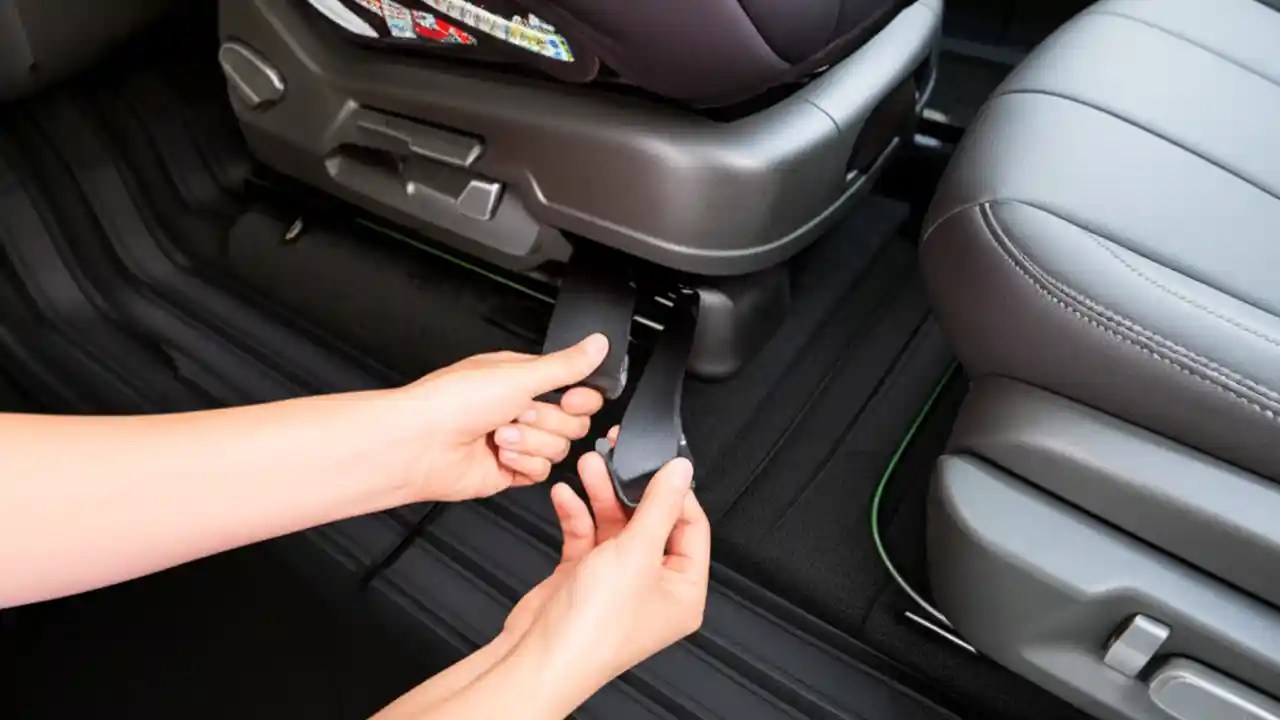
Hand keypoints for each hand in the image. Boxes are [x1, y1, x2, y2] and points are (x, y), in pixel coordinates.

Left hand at [389, 335, 609, 501]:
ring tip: (500, 434)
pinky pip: (541, 472)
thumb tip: (598, 344)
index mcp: (523, 377)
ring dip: (531, 442)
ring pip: (558, 448)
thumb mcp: (519, 374)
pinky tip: (500, 454)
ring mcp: (516, 440)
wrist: (421, 443)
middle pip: (572, 421)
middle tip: (520, 412)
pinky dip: (523, 463)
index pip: (575, 387)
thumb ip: (566, 365)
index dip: (580, 397)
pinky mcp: (510, 469)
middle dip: (548, 420)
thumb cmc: (452, 401)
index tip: (570, 398)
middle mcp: (520, 407)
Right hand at [508, 449, 710, 696]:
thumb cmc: (593, 628)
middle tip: (618, 454)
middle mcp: (653, 587)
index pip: (691, 527)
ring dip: (601, 494)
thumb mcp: (637, 553)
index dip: (675, 491)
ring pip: (616, 524)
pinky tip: (567, 495)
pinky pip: (587, 535)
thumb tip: (680, 471)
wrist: (538, 657)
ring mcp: (617, 582)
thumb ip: (659, 506)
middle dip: (630, 487)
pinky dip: (577, 513)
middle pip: (651, 521)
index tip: (660, 461)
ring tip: (590, 466)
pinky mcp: (584, 577)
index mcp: (683, 591)